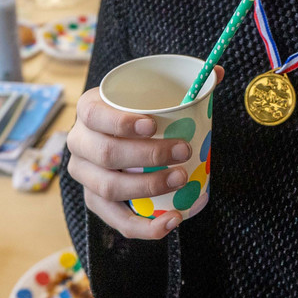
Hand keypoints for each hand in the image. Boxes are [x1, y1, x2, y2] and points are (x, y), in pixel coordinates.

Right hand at [66, 68, 221, 239]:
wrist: (122, 136)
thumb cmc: (139, 112)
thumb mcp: (153, 93)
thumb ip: (184, 82)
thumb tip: (217, 71)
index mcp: (89, 111)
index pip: (94, 115)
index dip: (119, 122)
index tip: (152, 125)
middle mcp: (79, 143)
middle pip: (105, 155)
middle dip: (147, 156)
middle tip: (183, 151)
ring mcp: (85, 176)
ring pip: (109, 188)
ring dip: (148, 186)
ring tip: (181, 179)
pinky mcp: (96, 202)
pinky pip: (117, 219)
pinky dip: (145, 226)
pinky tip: (172, 221)